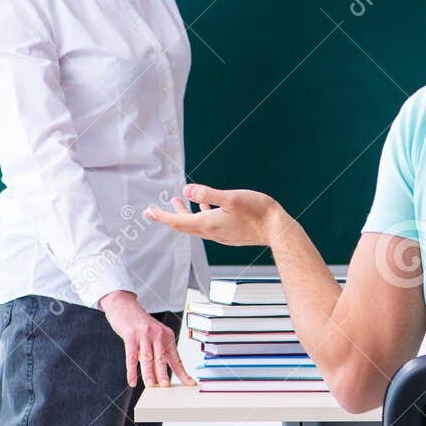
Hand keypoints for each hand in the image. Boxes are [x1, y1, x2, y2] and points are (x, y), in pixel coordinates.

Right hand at [100, 290, 193, 387]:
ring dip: (149, 374)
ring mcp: (144, 335)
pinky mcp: (130, 336)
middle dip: (164, 375)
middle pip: (162, 359)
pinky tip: (132, 381)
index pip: (176, 358)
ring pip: (147, 359)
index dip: (182, 372)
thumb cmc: (139, 323)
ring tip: (151, 386)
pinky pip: (131, 357)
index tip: (189, 383)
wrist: (124, 305)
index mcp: (167, 336)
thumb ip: (156, 351)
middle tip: (166, 387)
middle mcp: (158, 335)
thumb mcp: (153, 334)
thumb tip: (159, 373)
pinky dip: (131, 371)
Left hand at [143, 183, 285, 247]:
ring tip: (175, 203)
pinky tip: (204, 208)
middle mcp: (211, 232)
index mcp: (208, 223)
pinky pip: (207, 226)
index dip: (161, 216)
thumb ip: (208, 194)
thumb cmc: (257, 211)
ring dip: (182, 215)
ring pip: (194, 226)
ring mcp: (220, 234)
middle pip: (182, 226)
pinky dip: (199, 216)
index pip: (177, 221)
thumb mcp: (232, 198)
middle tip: (152, 212)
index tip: (148, 212)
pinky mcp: (229, 234)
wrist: (277, 229)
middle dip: (167, 217)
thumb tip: (186, 191)